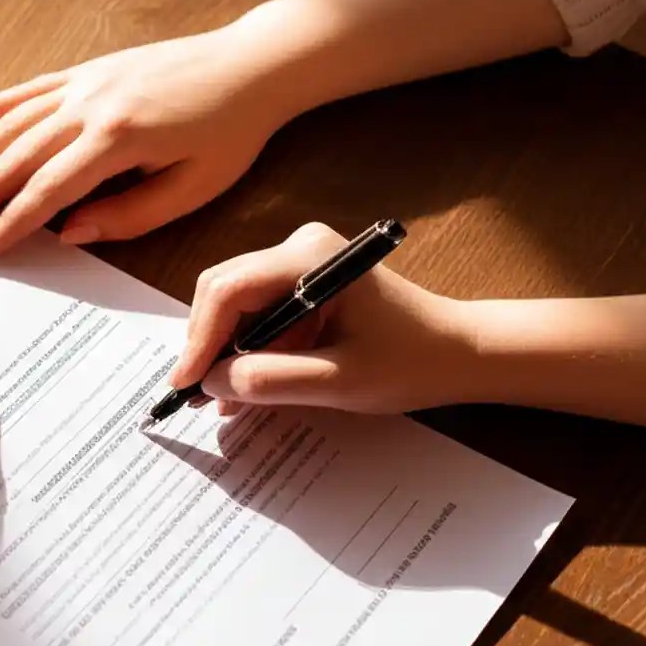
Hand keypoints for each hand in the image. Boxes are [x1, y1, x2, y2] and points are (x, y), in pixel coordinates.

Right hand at [0, 21, 294, 261]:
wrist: (251, 65)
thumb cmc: (230, 133)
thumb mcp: (192, 187)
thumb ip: (129, 215)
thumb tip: (67, 234)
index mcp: (117, 138)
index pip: (45, 191)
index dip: (5, 226)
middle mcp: (90, 105)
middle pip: (13, 158)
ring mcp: (83, 83)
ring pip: (9, 125)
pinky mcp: (85, 71)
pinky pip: (26, 91)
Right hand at [172, 223, 475, 414]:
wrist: (460, 350)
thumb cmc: (411, 362)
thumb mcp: (339, 382)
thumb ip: (271, 381)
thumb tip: (212, 383)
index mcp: (311, 257)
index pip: (230, 289)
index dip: (199, 339)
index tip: (185, 385)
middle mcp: (299, 246)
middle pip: (224, 289)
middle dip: (206, 343)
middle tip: (196, 394)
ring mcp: (301, 259)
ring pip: (236, 302)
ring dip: (226, 349)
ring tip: (222, 399)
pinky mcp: (305, 277)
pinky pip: (259, 310)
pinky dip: (249, 347)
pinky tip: (249, 384)